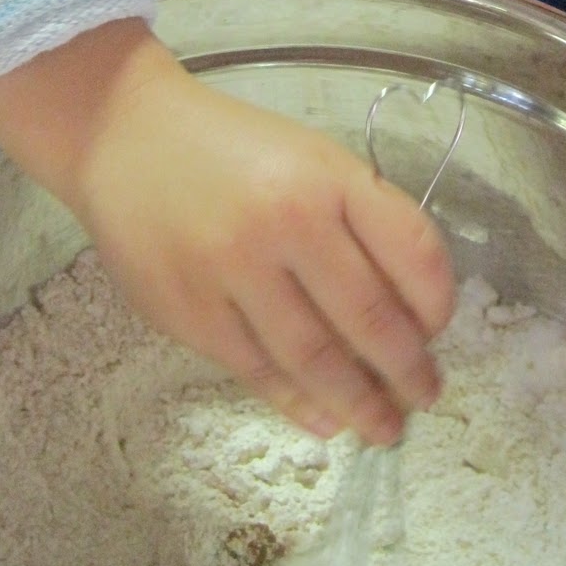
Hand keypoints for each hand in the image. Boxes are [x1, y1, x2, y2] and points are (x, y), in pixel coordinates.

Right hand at [0, 21, 454, 444]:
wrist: (126, 139)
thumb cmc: (236, 149)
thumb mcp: (313, 158)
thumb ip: (363, 217)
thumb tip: (409, 309)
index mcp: (328, 177)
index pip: (412, 250)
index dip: (437, 302)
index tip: (439, 330)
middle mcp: (285, 222)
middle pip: (369, 317)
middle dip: (407, 369)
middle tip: (425, 397)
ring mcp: (231, 271)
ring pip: (314, 358)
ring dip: (359, 402)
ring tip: (384, 426)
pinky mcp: (187, 312)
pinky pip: (256, 372)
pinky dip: (297, 403)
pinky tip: (326, 420)